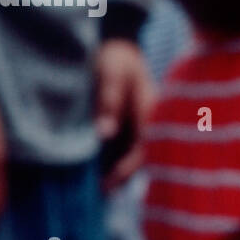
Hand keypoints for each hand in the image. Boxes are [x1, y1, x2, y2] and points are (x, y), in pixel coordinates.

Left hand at [95, 40, 154, 188]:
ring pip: (130, 154)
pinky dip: (109, 160)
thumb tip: (104, 134)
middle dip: (121, 177)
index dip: (126, 170)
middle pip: (139, 158)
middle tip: (98, 194)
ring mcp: (138, 124)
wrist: (117, 44)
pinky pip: (121, 147)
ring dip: (115, 171)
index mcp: (149, 113)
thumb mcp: (110, 73)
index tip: (108, 183)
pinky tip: (89, 171)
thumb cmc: (114, 56)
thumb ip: (108, 101)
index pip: (143, 150)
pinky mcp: (126, 124)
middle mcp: (147, 122)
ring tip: (92, 189)